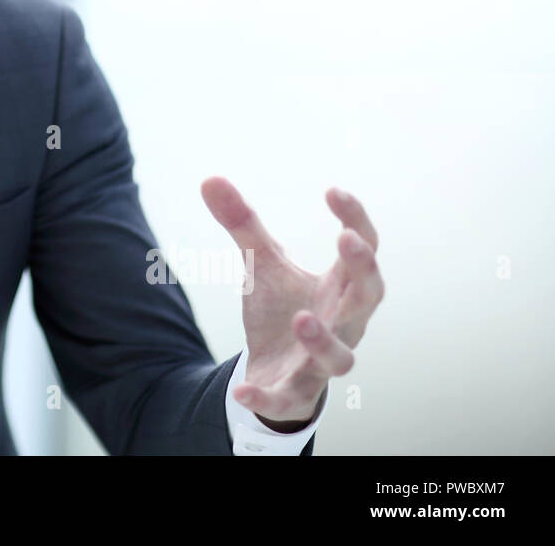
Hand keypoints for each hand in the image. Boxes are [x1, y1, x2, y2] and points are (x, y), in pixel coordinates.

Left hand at [200, 177, 383, 430]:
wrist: (272, 369)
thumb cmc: (283, 309)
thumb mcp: (262, 264)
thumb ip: (242, 224)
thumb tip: (209, 178)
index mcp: (340, 287)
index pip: (362, 250)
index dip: (356, 220)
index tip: (332, 190)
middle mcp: (342, 322)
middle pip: (369, 298)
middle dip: (363, 270)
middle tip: (347, 240)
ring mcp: (321, 361)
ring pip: (340, 357)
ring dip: (324, 339)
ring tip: (302, 318)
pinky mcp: (294, 393)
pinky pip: (285, 399)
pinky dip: (266, 397)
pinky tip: (243, 391)